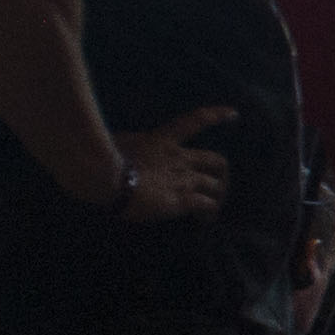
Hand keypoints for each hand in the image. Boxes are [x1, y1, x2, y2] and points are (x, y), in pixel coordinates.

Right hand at [99, 105, 231, 222]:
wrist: (105, 176)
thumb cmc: (100, 157)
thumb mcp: (113, 142)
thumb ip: (123, 143)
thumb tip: (112, 144)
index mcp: (162, 140)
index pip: (195, 121)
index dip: (216, 116)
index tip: (234, 114)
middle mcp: (179, 158)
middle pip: (215, 160)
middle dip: (221, 173)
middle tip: (218, 184)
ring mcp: (183, 178)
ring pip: (215, 185)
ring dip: (217, 196)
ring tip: (213, 207)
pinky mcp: (182, 199)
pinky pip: (206, 204)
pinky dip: (210, 212)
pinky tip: (207, 220)